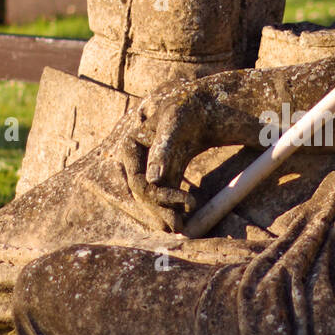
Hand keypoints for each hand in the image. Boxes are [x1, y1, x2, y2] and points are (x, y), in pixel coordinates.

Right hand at [104, 80, 213, 232]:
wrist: (204, 107)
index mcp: (130, 147)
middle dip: (161, 210)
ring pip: (154, 198)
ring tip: (183, 227)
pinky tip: (186, 218)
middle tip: (180, 226)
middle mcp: (136, 161)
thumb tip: (153, 179)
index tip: (188, 201)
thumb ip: (163, 149)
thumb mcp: (175, 124)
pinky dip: (173, 207)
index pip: (137, 180)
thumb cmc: (186, 110)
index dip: (157, 196)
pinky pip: (166, 194)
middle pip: (144, 193)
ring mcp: (150, 168)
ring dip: (166, 214)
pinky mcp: (166, 173)